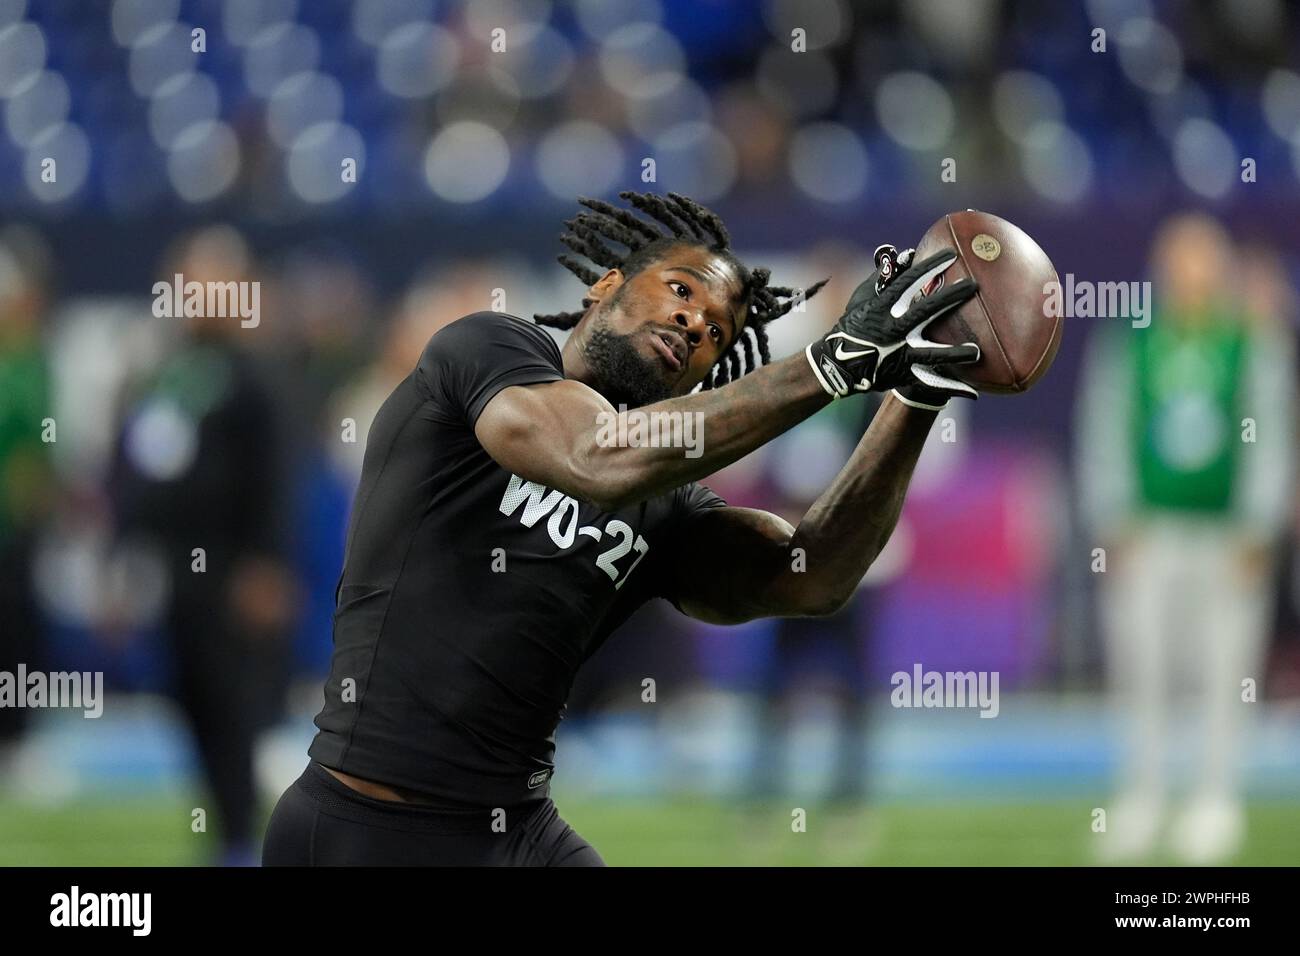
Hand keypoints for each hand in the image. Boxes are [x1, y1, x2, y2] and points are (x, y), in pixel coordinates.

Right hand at [805, 244, 980, 402]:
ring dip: (955, 352)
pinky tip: (973, 391)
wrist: (836, 364)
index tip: (950, 255)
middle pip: (926, 311)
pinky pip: (929, 382)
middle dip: (951, 297)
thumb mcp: (860, 298)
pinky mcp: (902, 374)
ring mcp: (899, 353)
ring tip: (977, 351)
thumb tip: (904, 257)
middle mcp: (893, 330)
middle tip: (973, 285)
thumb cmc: (850, 326)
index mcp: (882, 308)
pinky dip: (950, 387)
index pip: (909, 282)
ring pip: (931, 353)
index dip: (930, 267)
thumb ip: (881, 278)